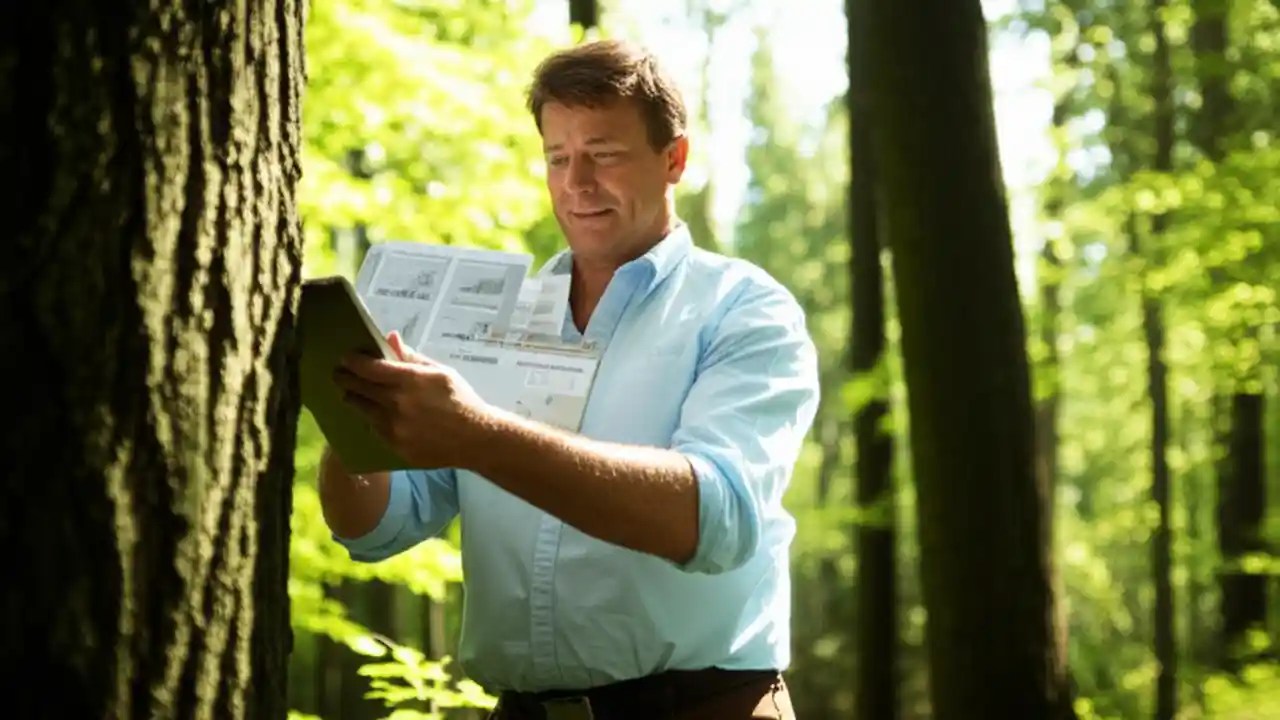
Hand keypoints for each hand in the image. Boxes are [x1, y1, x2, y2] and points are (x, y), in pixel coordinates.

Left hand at [333, 332, 491, 468]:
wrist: (476, 438)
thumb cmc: (460, 399)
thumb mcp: (440, 372)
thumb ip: (412, 357)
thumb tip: (390, 338)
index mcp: (410, 380)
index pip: (369, 367)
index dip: (353, 361)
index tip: (346, 358)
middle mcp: (397, 403)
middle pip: (359, 388)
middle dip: (346, 378)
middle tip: (339, 374)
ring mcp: (395, 427)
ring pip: (362, 409)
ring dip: (354, 399)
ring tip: (352, 393)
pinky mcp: (396, 446)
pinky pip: (374, 429)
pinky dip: (371, 418)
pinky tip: (373, 413)